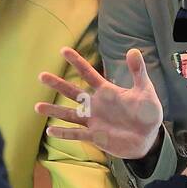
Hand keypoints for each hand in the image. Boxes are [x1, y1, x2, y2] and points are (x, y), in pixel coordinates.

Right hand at [36, 47, 163, 158]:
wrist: (149, 137)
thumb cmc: (147, 112)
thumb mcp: (145, 90)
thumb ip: (138, 72)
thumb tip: (133, 50)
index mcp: (107, 91)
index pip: (89, 74)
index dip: (77, 62)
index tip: (63, 50)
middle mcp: (96, 104)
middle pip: (73, 92)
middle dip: (58, 84)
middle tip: (41, 76)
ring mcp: (94, 120)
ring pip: (70, 114)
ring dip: (54, 111)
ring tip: (37, 107)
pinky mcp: (95, 136)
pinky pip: (77, 134)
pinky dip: (64, 133)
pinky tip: (50, 131)